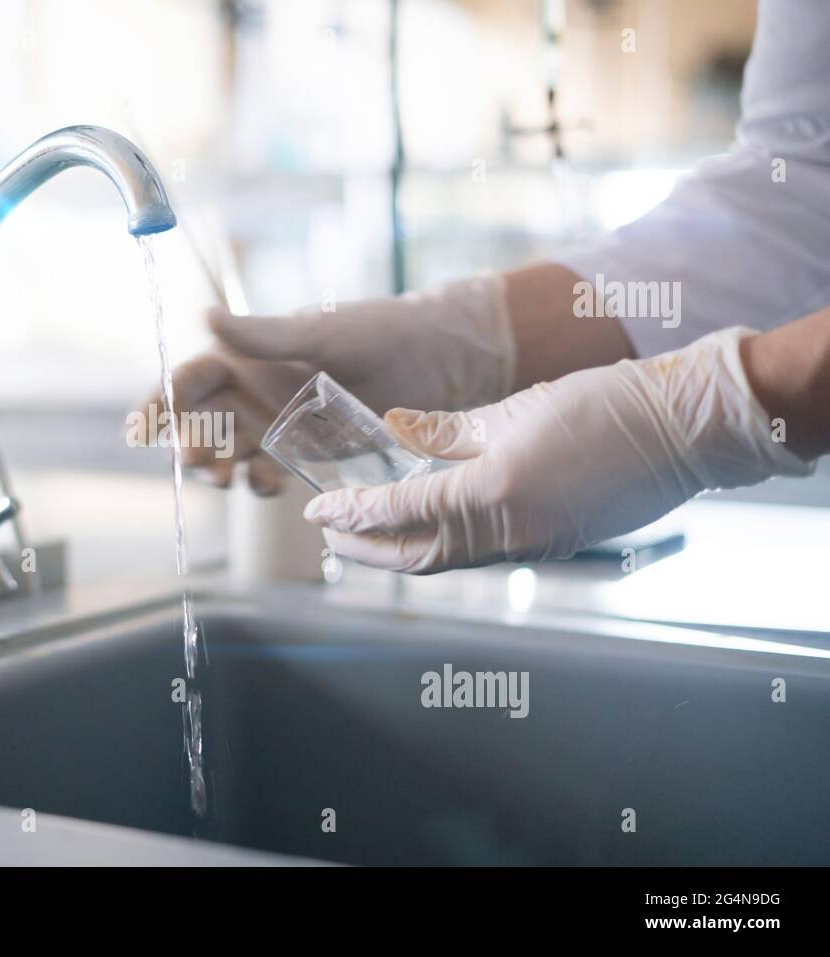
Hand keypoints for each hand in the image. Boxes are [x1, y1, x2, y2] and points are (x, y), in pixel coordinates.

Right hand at [133, 274, 513, 494]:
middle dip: (191, 444)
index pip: (188, 381)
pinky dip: (260, 484)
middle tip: (201, 458)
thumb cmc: (380, 331)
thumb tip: (205, 316)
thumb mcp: (320, 332)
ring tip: (229, 477)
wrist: (440, 362)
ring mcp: (276, 425)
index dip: (160, 403)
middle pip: (200, 425)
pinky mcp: (304, 452)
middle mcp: (253, 392)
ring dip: (220, 470)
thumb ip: (262, 334)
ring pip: (228, 455)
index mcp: (245, 356)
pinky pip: (267, 474)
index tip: (143, 427)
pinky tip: (270, 484)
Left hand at [304, 327, 813, 572]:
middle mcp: (508, 531)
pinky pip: (479, 553)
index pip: (398, 513)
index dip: (351, 513)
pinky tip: (424, 527)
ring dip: (399, 553)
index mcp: (492, 493)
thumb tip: (396, 434)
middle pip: (415, 556)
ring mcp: (533, 545)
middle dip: (364, 549)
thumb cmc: (603, 403)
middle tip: (329, 533)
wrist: (684, 428)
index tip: (316, 509)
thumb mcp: (513, 408)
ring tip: (364, 536)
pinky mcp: (552, 544)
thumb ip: (447, 430)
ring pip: (447, 560)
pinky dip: (440, 545)